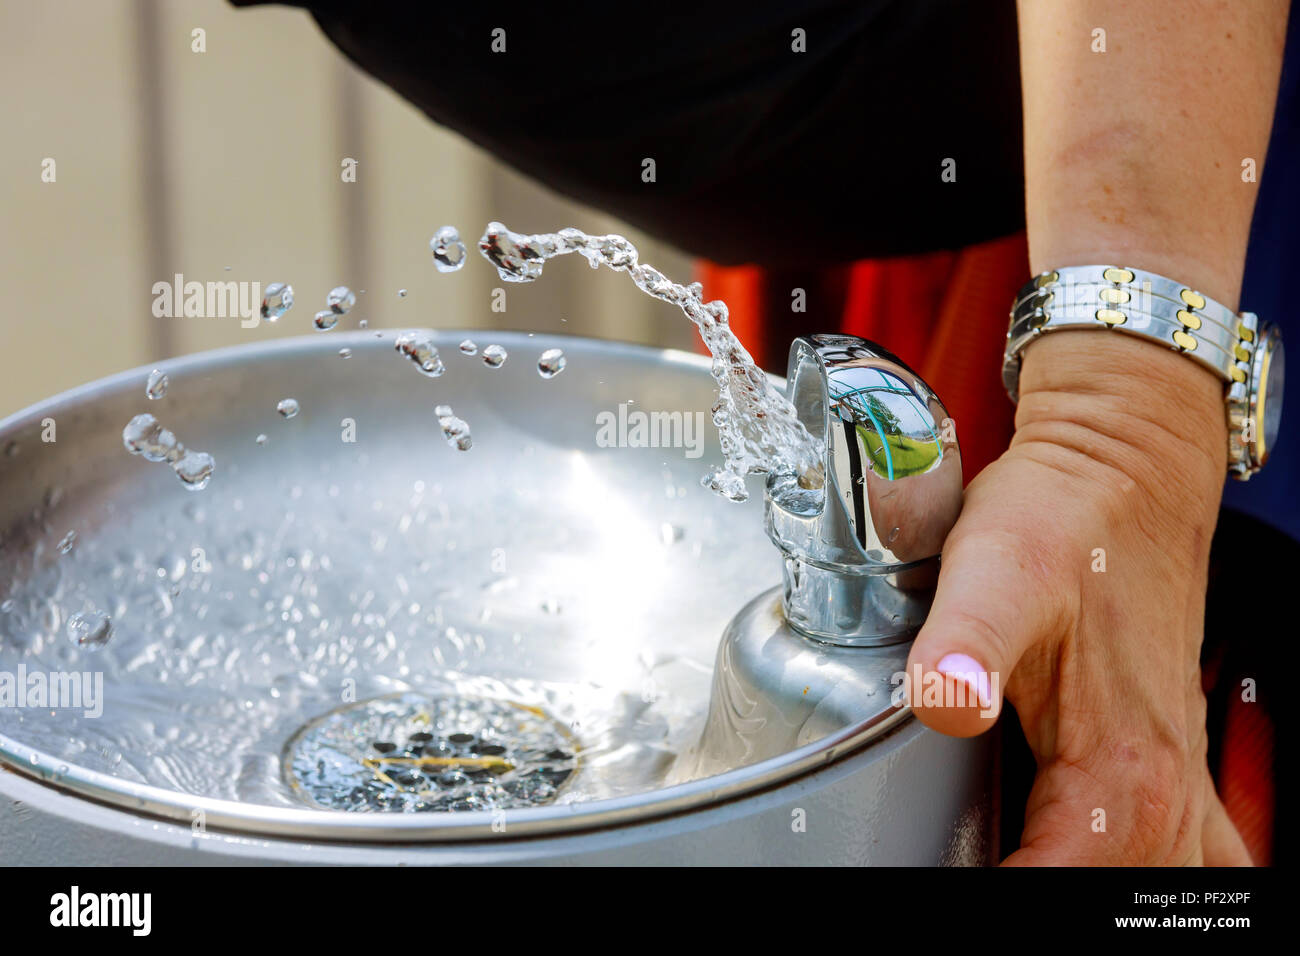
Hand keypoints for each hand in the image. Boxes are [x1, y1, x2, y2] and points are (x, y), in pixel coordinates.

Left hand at [905, 330, 1251, 864]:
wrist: (1123, 467)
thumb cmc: (1062, 517)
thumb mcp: (995, 572)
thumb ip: (965, 642)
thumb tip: (944, 702)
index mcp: (1118, 767)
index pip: (1055, 887)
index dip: (994, 893)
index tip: (934, 878)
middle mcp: (1160, 786)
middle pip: (1110, 897)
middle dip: (1041, 896)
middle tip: (971, 870)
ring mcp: (1176, 773)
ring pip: (1160, 883)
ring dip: (1098, 891)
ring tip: (1023, 869)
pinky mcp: (1171, 752)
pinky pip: (1192, 852)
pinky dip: (1151, 874)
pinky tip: (1112, 865)